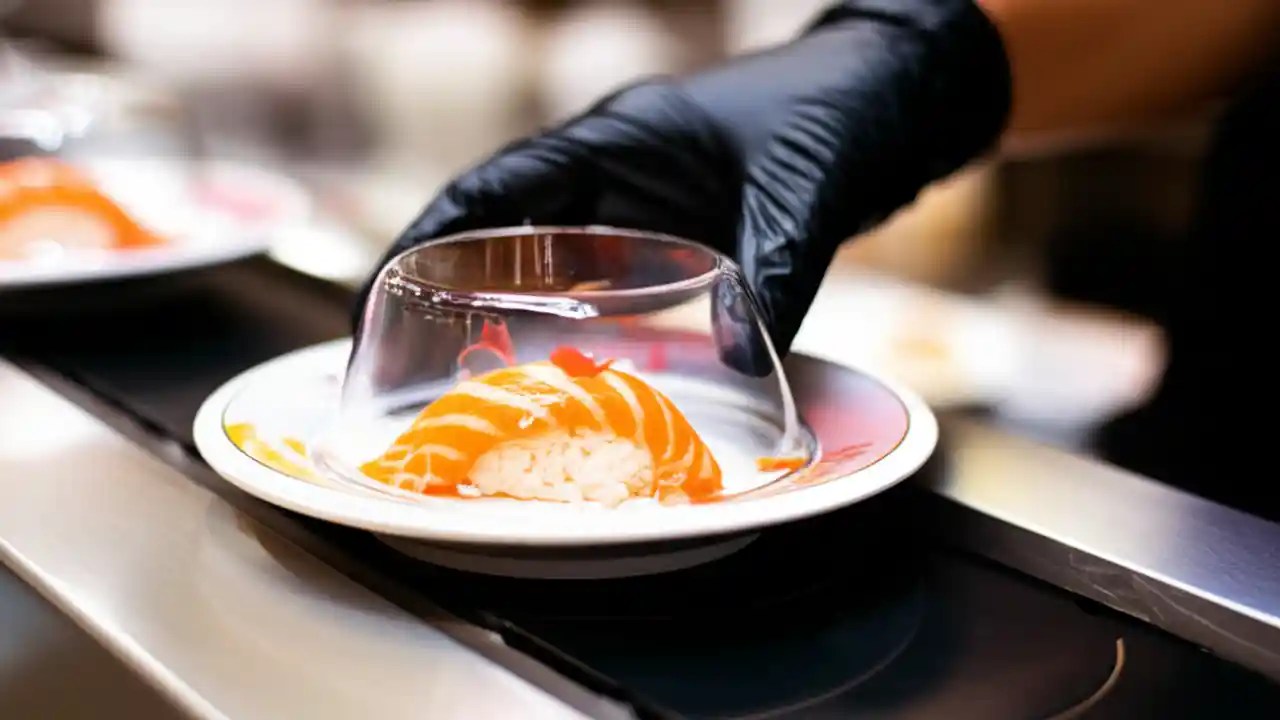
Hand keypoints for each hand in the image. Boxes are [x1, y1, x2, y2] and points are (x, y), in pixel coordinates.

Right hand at [360, 0, 1009, 360]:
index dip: (429, 235)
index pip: (500, 187)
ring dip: (513, 315)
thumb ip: (775, 269)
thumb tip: (745, 363)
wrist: (900, 96)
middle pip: (510, 233)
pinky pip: (616, 286)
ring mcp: (650, 205)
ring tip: (467, 382)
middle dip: (452, 290)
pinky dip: (585, 325)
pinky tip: (572, 371)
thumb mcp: (805, 188)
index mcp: (624, 138)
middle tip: (405, 363)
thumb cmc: (844, 112)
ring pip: (557, 265)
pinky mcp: (685, 234)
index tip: (380, 287)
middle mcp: (621, 172)